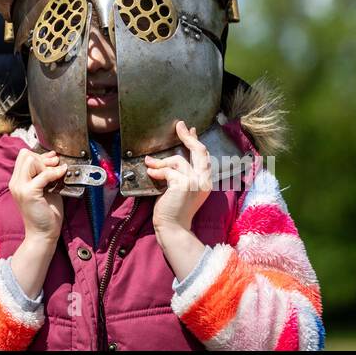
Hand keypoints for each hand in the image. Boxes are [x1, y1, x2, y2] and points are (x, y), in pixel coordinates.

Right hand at [9, 148, 66, 243]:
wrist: (43, 234)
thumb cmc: (46, 213)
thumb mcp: (44, 188)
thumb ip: (45, 174)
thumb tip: (53, 158)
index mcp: (17, 181)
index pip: (23, 156)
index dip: (39, 155)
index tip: (52, 160)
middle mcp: (15, 183)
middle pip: (25, 155)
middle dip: (42, 158)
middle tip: (54, 166)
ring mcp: (20, 187)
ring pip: (31, 160)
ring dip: (46, 165)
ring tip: (56, 173)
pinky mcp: (29, 193)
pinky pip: (43, 175)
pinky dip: (54, 172)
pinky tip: (61, 174)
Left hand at [146, 120, 210, 237]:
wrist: (173, 228)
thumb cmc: (173, 210)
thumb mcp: (179, 188)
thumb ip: (178, 173)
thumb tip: (168, 157)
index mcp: (205, 182)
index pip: (203, 156)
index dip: (195, 141)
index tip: (189, 130)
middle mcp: (204, 180)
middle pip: (199, 151)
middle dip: (188, 137)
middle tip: (179, 125)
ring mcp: (195, 182)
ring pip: (178, 160)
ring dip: (161, 162)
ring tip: (150, 164)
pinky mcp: (184, 184)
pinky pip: (168, 170)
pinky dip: (157, 171)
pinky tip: (151, 174)